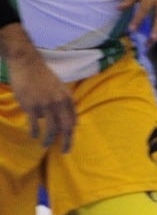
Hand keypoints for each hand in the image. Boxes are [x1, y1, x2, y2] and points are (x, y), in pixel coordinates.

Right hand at [5, 35, 75, 151]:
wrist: (27, 63)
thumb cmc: (43, 76)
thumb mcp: (59, 87)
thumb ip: (64, 102)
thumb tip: (69, 118)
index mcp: (67, 98)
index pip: (73, 121)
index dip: (72, 133)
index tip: (69, 141)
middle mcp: (59, 103)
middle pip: (66, 128)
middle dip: (66, 141)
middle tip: (64, 151)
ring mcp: (45, 105)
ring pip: (51, 129)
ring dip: (48, 139)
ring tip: (45, 145)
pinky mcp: (31, 106)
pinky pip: (35, 124)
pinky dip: (35, 132)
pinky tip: (34, 136)